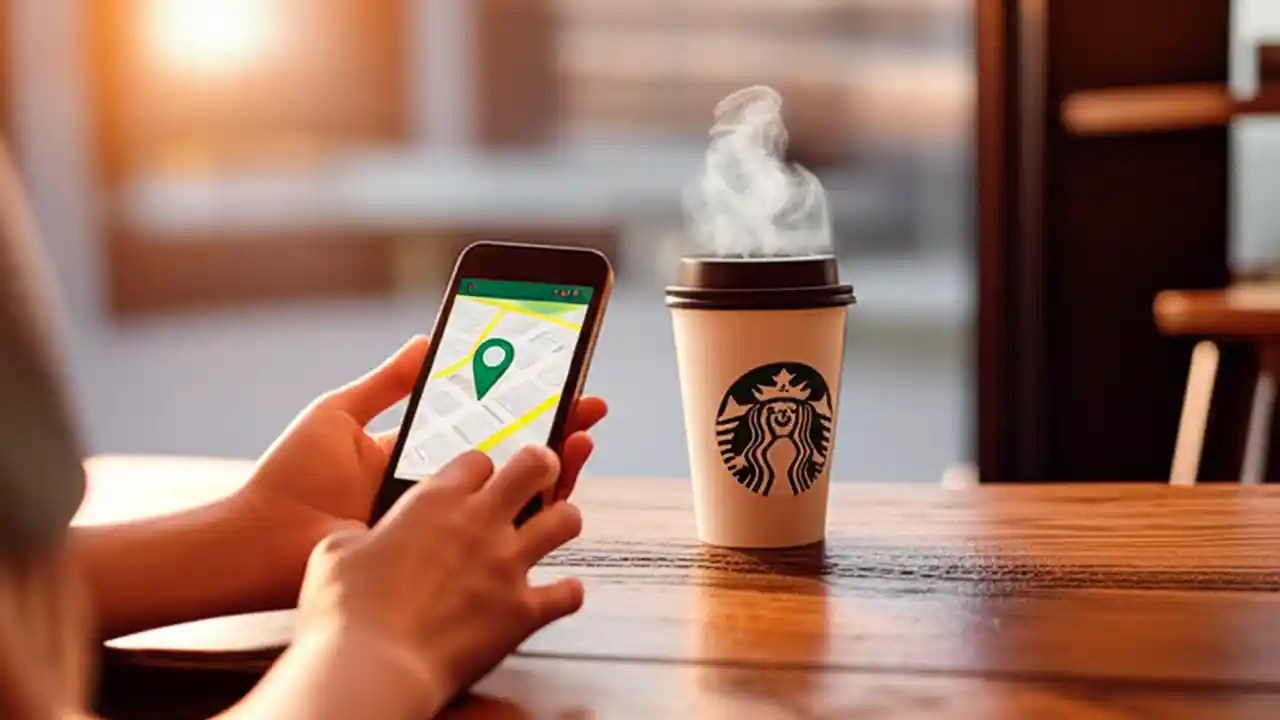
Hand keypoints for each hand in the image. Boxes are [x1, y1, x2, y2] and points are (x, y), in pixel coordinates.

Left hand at [233, 336, 607, 603]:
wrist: (258, 538)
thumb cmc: (289, 478)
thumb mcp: (340, 414)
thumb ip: (388, 383)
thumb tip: (427, 340)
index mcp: (416, 455)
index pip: (482, 425)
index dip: (521, 405)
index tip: (554, 379)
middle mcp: (436, 491)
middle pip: (508, 459)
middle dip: (553, 433)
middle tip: (588, 408)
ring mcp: (440, 525)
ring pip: (512, 496)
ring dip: (555, 467)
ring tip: (582, 438)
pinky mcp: (436, 555)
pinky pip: (493, 536)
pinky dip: (530, 511)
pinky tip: (555, 487)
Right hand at [294, 447, 584, 716]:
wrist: (371, 667)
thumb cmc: (344, 612)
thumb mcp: (334, 552)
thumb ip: (358, 535)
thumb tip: (359, 539)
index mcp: (433, 501)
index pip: (477, 459)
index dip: (480, 467)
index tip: (479, 478)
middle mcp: (478, 523)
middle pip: (535, 466)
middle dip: (544, 464)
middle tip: (544, 471)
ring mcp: (507, 565)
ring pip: (565, 520)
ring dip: (564, 521)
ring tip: (559, 525)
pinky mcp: (523, 610)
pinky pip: (568, 594)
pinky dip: (566, 594)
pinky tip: (562, 594)